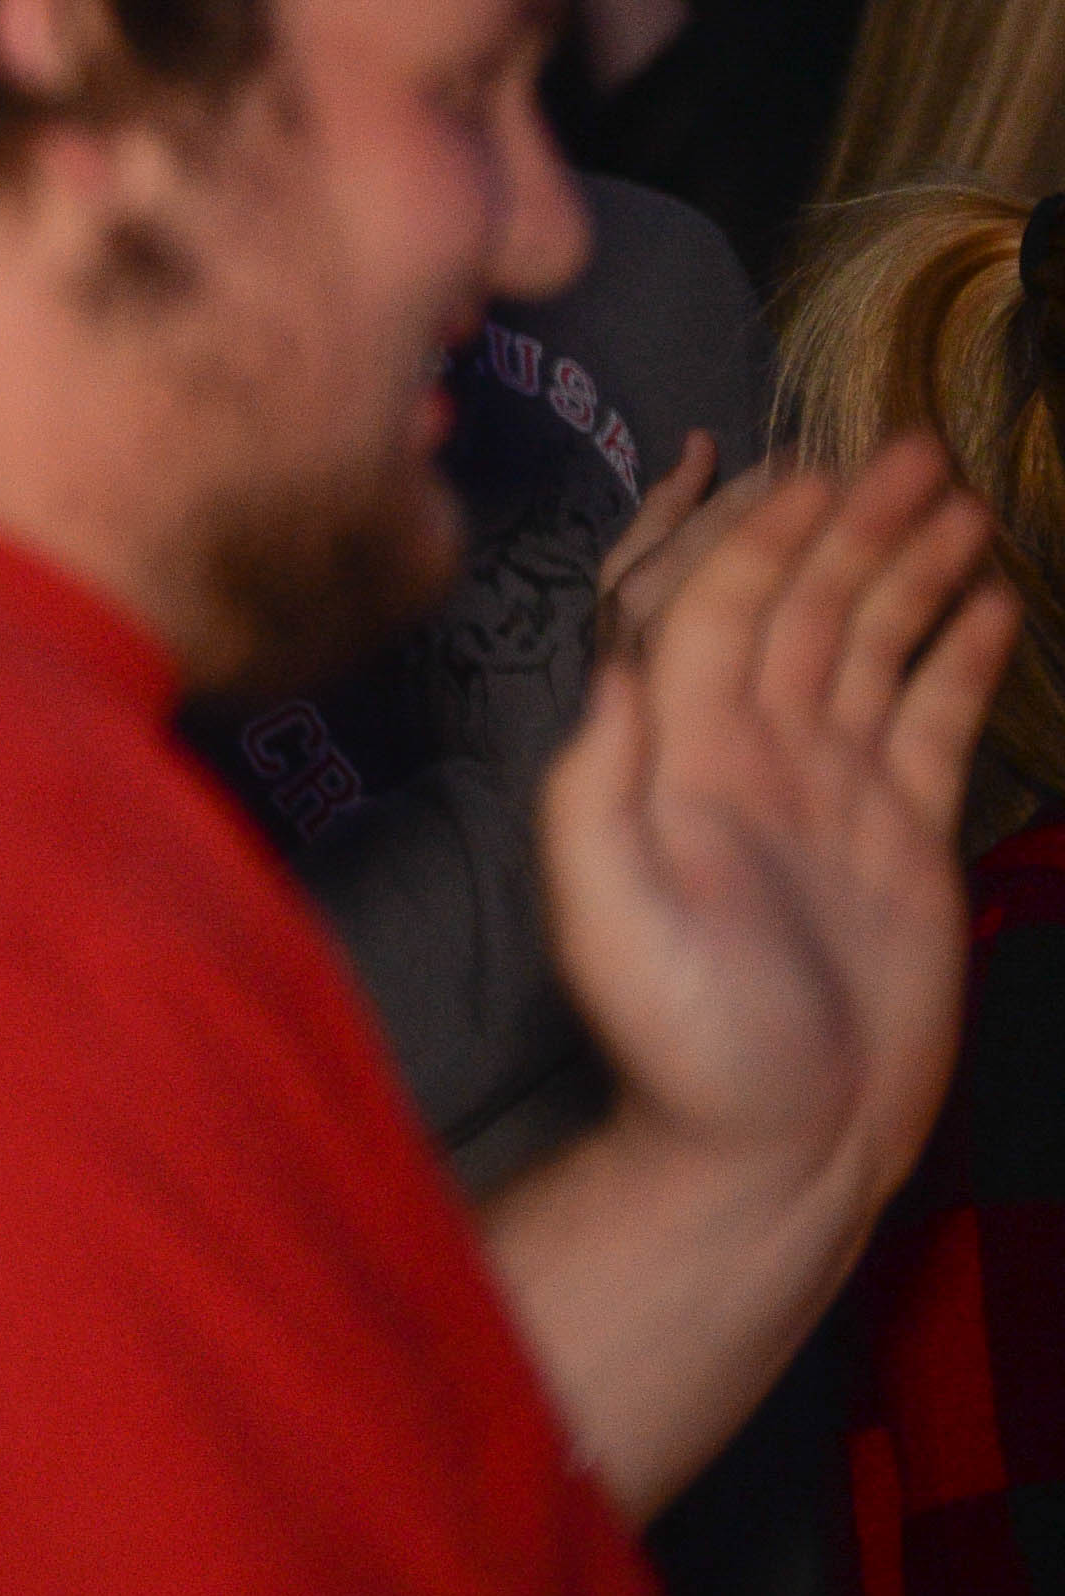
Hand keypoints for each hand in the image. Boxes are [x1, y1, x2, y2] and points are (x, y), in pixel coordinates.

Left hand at [538, 437, 1016, 1228]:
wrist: (778, 1146)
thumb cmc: (686, 1045)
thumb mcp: (610, 917)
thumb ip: (598, 792)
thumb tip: (610, 668)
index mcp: (682, 758)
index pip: (716, 611)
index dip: (761, 536)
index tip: (811, 469)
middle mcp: (753, 757)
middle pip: (802, 608)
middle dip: (850, 526)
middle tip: (913, 450)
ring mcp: (830, 792)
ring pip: (870, 648)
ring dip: (911, 572)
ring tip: (965, 501)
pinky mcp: (902, 838)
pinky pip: (932, 722)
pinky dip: (961, 658)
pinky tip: (997, 602)